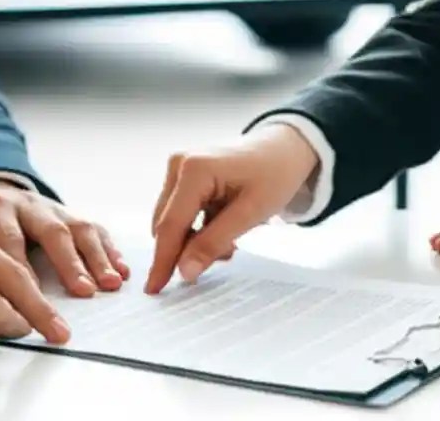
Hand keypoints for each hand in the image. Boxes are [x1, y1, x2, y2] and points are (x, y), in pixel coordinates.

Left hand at [0, 181, 129, 296]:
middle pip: (52, 233)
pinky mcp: (69, 213)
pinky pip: (93, 228)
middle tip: (83, 292)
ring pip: (78, 228)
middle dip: (69, 265)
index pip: (9, 244)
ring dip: (97, 258)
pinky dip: (109, 250)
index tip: (32, 308)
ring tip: (110, 284)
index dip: (22, 275)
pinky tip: (121, 270)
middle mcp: (26, 204)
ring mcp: (51, 207)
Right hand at [145, 124, 318, 293]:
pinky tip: (226, 230)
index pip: (171, 225)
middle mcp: (179, 166)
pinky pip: (183, 215)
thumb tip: (184, 272)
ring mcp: (179, 170)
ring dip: (197, 240)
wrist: (284, 149)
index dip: (162, 260)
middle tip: (226, 256)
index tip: (155, 290)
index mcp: (193, 170)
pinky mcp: (184, 177)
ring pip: (175, 222)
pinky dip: (200, 230)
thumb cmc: (274, 174)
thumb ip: (215, 242)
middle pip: (168, 225)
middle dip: (189, 249)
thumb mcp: (251, 213)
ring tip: (232, 240)